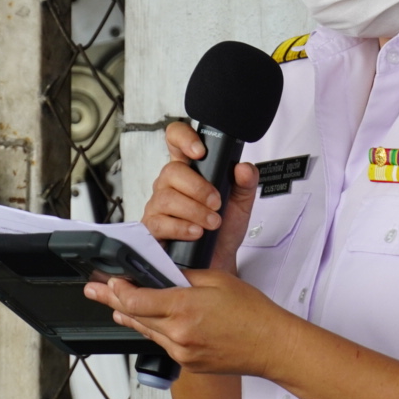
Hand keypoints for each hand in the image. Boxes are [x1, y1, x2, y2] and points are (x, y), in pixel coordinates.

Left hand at [84, 269, 294, 376]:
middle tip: (94, 291)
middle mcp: (178, 334)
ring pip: (146, 331)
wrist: (271, 346)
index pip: (137, 300)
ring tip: (112, 306)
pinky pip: (162, 343)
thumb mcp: (217, 281)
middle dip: (113, 301)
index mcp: (185, 308)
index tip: (109, 281)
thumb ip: (184, 277)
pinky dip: (153, 330)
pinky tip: (148, 321)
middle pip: (134, 316)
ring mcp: (182, 353)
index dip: (118, 290)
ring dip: (129, 317)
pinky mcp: (187, 363)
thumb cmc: (252, 313)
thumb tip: (162, 274)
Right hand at [143, 121, 258, 273]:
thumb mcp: (242, 202)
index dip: (183, 138)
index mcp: (189, 170)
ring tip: (212, 223)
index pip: (176, 139)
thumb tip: (243, 169)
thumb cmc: (225, 229)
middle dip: (198, 188)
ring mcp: (158, 205)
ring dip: (194, 210)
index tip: (200, 151)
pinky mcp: (152, 228)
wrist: (219, 260)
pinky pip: (160, 222)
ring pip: (166, 198)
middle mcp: (169, 184)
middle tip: (217, 203)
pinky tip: (196, 232)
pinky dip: (182, 227)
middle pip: (172, 170)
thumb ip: (246, 182)